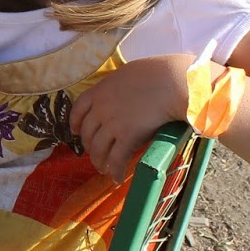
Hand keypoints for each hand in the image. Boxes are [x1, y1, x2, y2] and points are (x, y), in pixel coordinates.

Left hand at [69, 54, 193, 180]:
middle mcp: (101, 108)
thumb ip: (118, 87)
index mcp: (100, 90)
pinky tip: (117, 178)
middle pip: (88, 133)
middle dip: (89, 146)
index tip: (76, 131)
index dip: (75, 122)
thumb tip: (121, 94)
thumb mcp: (128, 74)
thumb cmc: (158, 73)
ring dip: (99, 162)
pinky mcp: (127, 136)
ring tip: (103, 169)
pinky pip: (117, 159)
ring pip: (98, 149)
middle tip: (95, 153)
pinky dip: (115, 171)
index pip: (78, 109)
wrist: (174, 82)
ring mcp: (113, 123)